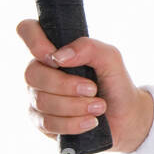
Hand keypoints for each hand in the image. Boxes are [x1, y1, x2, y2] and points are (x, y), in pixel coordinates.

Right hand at [16, 19, 153, 153]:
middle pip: (32, 74)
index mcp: (54, 50)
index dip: (34, 40)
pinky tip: (90, 122)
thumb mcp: (110, 59)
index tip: (56, 57)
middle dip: (66, 85)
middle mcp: (41, 72)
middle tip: (93, 89)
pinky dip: (73, 123)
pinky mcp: (42, 123)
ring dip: (75, 106)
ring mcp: (38, 98)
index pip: (28, 30)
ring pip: (41, 101)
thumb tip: (59, 56)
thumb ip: (88, 47)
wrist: (125, 117)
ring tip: (99, 107)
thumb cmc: (114, 82)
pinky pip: (48, 124)